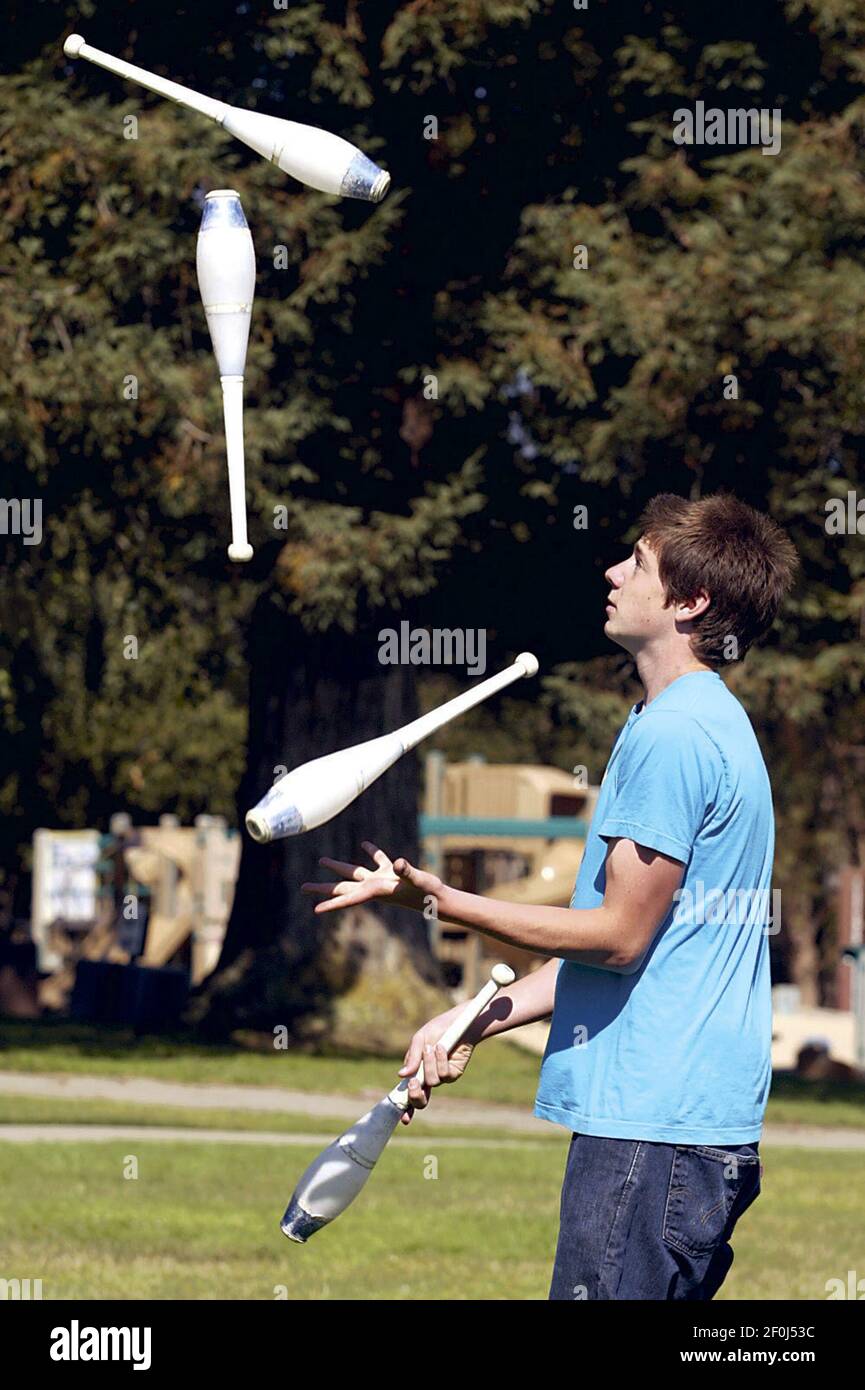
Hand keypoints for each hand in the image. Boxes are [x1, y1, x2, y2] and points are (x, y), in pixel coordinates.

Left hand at [302, 841, 442, 915]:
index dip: (333, 904)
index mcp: (377, 891)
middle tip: (303, 888)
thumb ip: (407, 872)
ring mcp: (382, 880)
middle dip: (323, 888)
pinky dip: (370, 852)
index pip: (350, 898)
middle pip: (343, 887)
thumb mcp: (418, 880)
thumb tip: (400, 864)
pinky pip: (377, 861)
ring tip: (322, 860)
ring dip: (338, 867)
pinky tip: (364, 844)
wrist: (439, 899)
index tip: (316, 910)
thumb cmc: (428, 893)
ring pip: (354, 872)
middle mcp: (374, 887)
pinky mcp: (392, 873)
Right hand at [396, 1004, 478, 1125]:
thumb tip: (401, 1076)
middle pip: (421, 1100)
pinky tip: (441, 1047)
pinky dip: (441, 1061)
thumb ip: (412, 1058)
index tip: (404, 1120)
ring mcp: (442, 1077)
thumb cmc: (437, 1030)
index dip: (405, 1109)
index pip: (408, 1095)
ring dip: (429, 1065)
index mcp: (416, 1073)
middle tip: (413, 1083)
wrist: (458, 1022)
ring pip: (432, 1082)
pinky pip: (445, 1075)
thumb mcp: (420, 1039)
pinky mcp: (454, 1073)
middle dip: (415, 1095)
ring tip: (431, 1047)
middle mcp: (428, 1078)